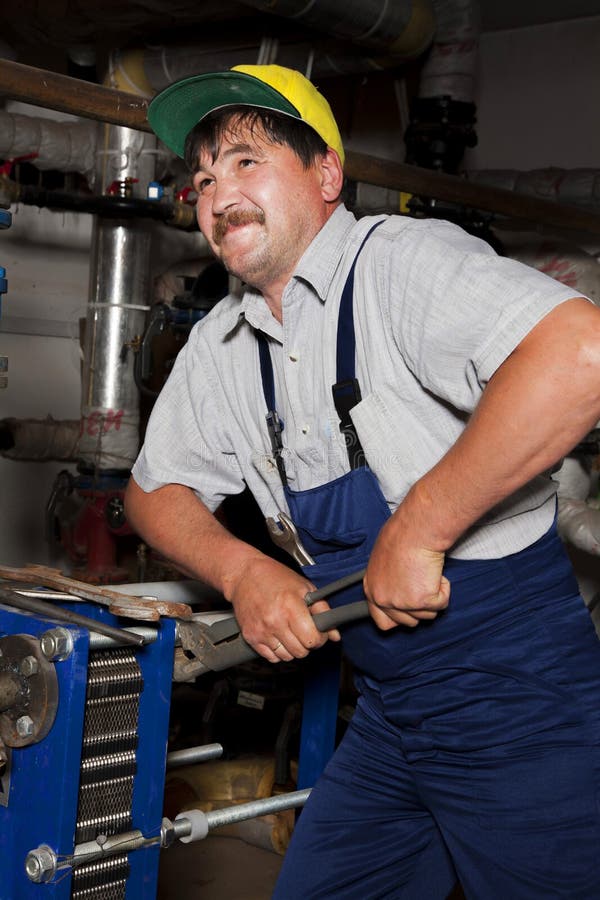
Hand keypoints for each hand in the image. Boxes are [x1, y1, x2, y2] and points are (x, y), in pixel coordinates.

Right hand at [226, 555, 339, 662]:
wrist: (244, 575)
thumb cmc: (274, 577)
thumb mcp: (304, 587)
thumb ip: (322, 610)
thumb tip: (335, 634)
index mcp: (291, 607)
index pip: (312, 640)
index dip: (320, 638)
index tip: (318, 632)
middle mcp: (275, 621)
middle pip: (300, 651)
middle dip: (307, 644)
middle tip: (304, 631)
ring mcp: (261, 631)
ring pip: (286, 657)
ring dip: (292, 648)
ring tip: (290, 632)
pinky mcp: (251, 637)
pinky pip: (270, 657)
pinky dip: (277, 651)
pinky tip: (278, 636)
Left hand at [364, 513, 449, 630]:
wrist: (415, 530)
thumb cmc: (402, 536)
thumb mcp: (384, 561)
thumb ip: (388, 581)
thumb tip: (400, 589)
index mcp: (372, 590)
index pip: (382, 621)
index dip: (400, 616)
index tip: (410, 606)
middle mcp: (383, 600)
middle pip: (408, 622)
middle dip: (420, 607)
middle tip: (423, 584)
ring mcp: (401, 603)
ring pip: (427, 614)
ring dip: (433, 595)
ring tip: (428, 572)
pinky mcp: (421, 601)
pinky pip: (442, 604)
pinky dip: (444, 590)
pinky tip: (437, 573)